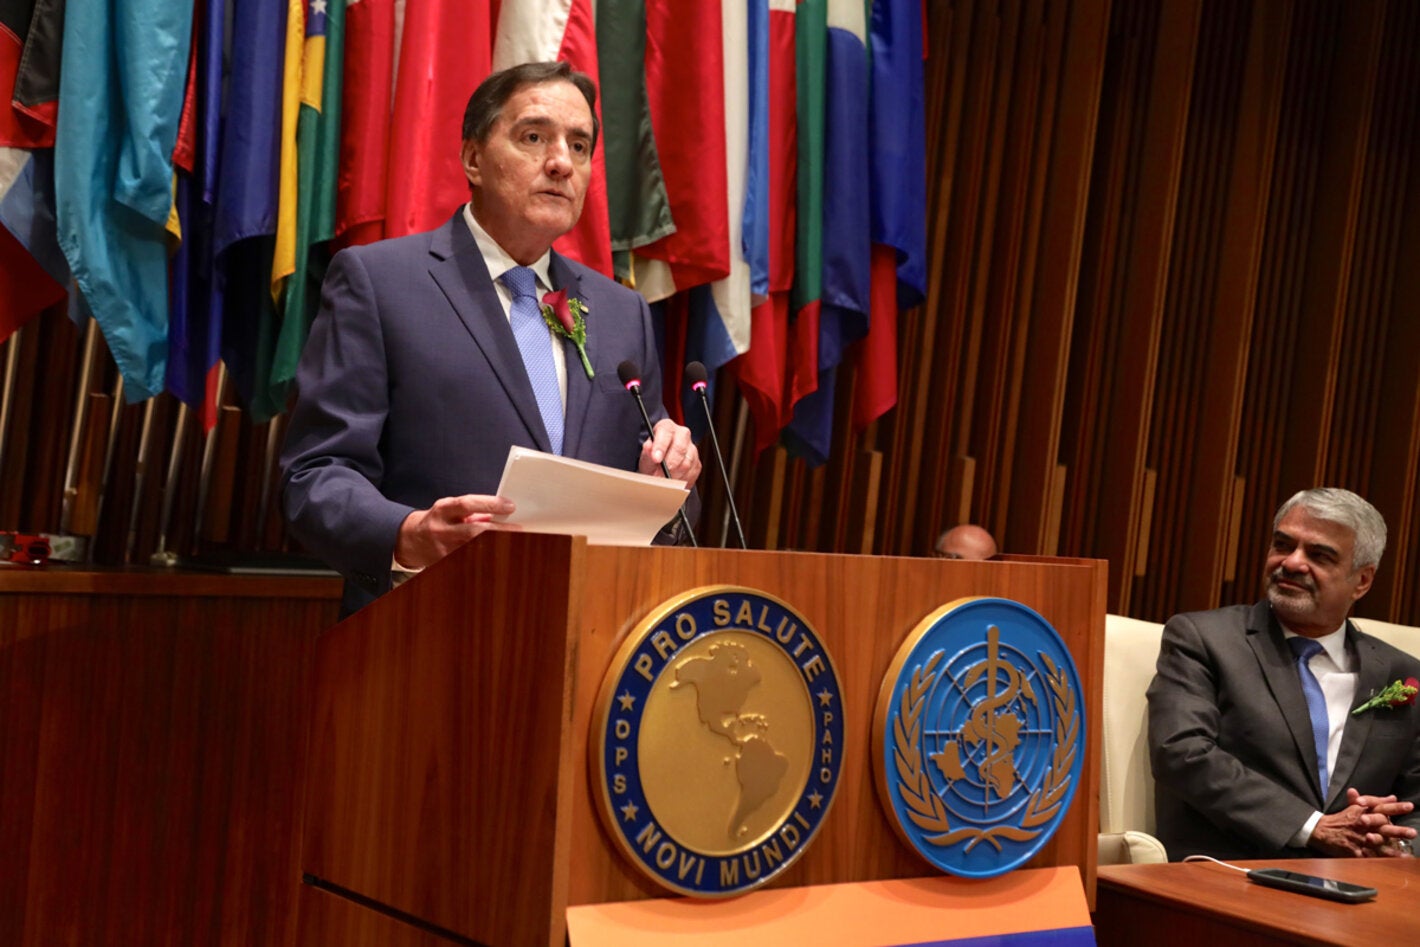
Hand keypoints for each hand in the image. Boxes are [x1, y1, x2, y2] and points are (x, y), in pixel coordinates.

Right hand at [394, 494, 515, 569]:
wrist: (411, 539)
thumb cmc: (438, 520)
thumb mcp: (452, 509)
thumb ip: (475, 510)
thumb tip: (502, 512)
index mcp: (443, 509)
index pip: (468, 504)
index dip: (490, 504)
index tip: (510, 506)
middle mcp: (442, 528)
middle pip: (474, 530)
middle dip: (498, 530)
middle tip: (519, 530)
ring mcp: (443, 548)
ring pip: (474, 548)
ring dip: (495, 546)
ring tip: (513, 544)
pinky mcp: (445, 563)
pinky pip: (468, 560)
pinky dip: (485, 557)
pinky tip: (498, 556)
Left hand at [638, 418, 700, 487]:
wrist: (660, 468)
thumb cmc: (653, 458)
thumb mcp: (646, 456)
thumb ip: (647, 453)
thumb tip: (648, 447)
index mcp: (667, 427)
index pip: (666, 432)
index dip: (661, 446)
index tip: (656, 459)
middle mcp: (682, 434)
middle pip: (680, 448)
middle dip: (668, 465)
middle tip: (658, 476)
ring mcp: (692, 448)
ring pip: (686, 463)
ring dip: (673, 475)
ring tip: (663, 480)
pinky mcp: (697, 463)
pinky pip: (691, 473)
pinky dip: (680, 480)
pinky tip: (672, 480)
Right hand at [1309, 788, 1416, 856]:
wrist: (1320, 830)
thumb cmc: (1339, 819)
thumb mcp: (1355, 806)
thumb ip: (1374, 802)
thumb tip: (1392, 797)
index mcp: (1362, 812)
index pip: (1381, 808)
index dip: (1396, 807)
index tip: (1410, 806)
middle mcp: (1362, 825)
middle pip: (1382, 827)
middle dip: (1398, 830)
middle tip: (1412, 832)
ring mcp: (1358, 839)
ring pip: (1378, 844)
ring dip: (1393, 850)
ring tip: (1406, 855)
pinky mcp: (1354, 851)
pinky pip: (1369, 857)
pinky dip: (1380, 861)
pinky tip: (1392, 865)